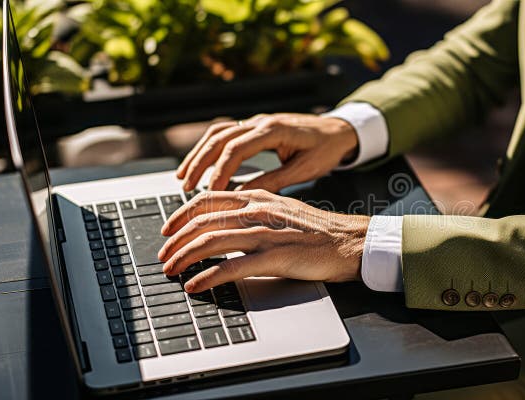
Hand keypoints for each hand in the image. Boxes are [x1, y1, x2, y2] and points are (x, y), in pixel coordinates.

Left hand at [157, 189, 368, 292]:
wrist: (350, 242)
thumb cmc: (318, 231)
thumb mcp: (281, 211)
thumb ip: (253, 212)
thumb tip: (225, 224)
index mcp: (258, 197)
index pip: (208, 200)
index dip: (181, 214)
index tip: (167, 229)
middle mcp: (258, 211)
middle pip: (204, 221)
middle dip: (176, 240)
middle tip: (163, 256)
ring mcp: (266, 233)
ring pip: (212, 240)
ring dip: (185, 257)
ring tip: (171, 270)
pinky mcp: (275, 257)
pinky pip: (233, 266)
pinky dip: (208, 277)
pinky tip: (196, 286)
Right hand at [176, 113, 358, 191]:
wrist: (340, 130)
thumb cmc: (327, 149)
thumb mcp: (304, 170)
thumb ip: (273, 182)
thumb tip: (243, 197)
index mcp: (274, 130)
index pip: (236, 149)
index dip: (219, 172)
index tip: (209, 193)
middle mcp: (261, 121)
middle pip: (219, 138)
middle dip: (199, 163)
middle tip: (186, 187)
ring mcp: (256, 121)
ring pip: (217, 133)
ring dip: (198, 154)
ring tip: (184, 177)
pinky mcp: (255, 126)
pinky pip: (225, 134)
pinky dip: (208, 149)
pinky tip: (200, 164)